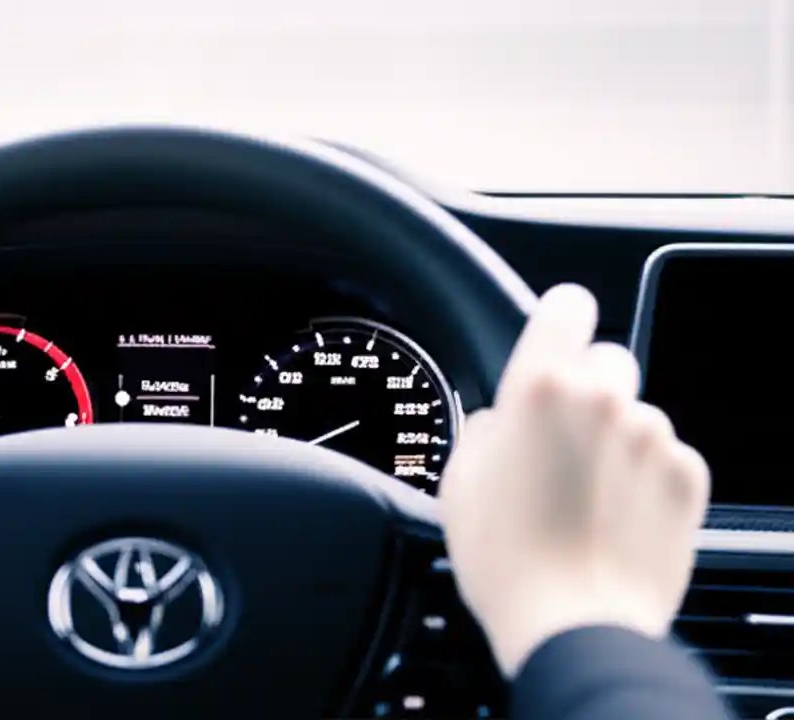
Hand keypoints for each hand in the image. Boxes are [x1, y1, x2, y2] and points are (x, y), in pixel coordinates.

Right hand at [438, 284, 709, 676]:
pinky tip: (614, 518)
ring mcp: (652, 438)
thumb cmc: (506, 561)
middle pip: (607, 362)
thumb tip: (496, 424)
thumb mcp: (458, 485)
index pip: (569, 305)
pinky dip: (646, 480)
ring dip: (616, 443)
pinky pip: (667, 458)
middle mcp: (604, 400)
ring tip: (585, 499)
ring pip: (637, 416)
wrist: (572, 625)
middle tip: (561, 446)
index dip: (561, 322)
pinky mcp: (687, 477)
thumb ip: (480, 432)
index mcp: (540, 389)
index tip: (557, 342)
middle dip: (587, 394)